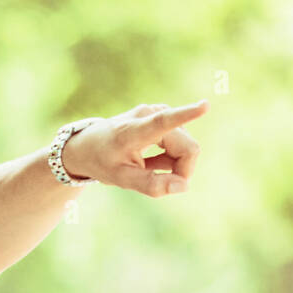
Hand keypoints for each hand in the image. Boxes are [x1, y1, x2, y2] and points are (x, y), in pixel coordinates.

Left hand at [62, 100, 207, 196]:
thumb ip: (151, 185)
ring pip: (186, 144)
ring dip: (174, 162)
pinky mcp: (163, 114)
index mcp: (134, 130)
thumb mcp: (121, 179)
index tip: (205, 105)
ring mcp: (157, 111)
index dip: (187, 115)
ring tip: (146, 166)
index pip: (164, 122)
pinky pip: (180, 140)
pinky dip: (170, 156)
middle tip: (163, 185)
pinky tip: (151, 159)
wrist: (87, 145)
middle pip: (187, 146)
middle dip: (182, 169)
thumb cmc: (102, 162)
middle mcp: (149, 114)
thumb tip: (183, 186)